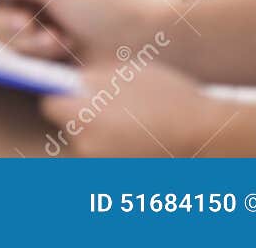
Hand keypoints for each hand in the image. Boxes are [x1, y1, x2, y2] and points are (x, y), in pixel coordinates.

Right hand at [0, 0, 162, 64]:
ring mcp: (41, 26)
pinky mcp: (48, 53)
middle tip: (34, 24)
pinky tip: (66, 51)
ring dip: (31, 42)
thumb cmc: (103, 6)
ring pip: (5, 39)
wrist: (141, 44)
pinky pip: (24, 58)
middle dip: (11, 23)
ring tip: (61, 41)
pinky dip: (41, 55)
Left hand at [40, 61, 231, 156]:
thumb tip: (72, 82)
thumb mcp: (124, 74)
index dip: (61, 98)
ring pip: (92, 146)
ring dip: (103, 137)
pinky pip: (110, 161)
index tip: (72, 95)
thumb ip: (91, 80)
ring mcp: (103, 166)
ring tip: (133, 126)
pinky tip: (142, 143)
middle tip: (112, 110)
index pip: (50, 107)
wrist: (206, 134)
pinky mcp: (120, 180)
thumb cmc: (169, 98)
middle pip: (71, 129)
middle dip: (85, 119)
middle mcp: (86, 145)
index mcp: (82, 115)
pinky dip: (120, 154)